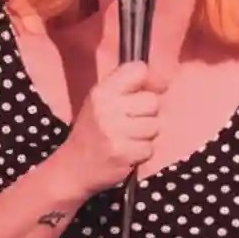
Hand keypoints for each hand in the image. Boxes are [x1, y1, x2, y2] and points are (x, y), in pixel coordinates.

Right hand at [53, 61, 165, 196]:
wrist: (73, 167)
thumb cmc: (92, 131)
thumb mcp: (101, 102)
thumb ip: (128, 87)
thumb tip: (164, 82)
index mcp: (102, 91)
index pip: (138, 70)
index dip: (149, 81)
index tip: (146, 92)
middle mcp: (108, 108)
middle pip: (152, 101)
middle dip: (147, 114)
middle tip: (130, 123)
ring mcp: (115, 131)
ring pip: (154, 126)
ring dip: (145, 135)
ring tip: (127, 139)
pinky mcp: (123, 153)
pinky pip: (150, 148)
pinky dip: (142, 153)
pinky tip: (127, 152)